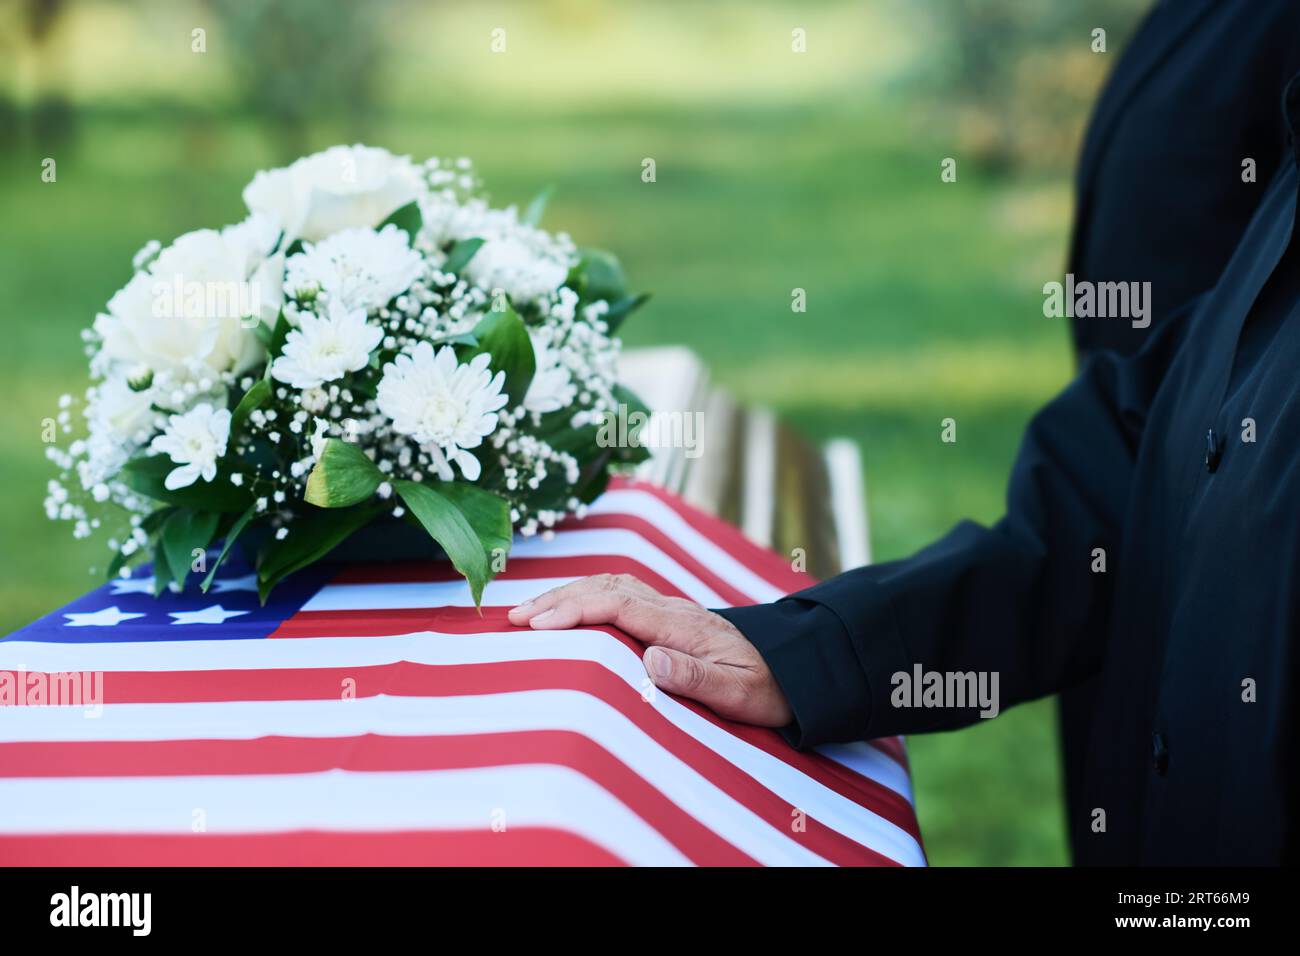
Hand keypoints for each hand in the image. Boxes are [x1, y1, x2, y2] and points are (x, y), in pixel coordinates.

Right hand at [508, 574, 792, 726]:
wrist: (797, 671)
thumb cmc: (767, 688)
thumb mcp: (739, 694)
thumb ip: (697, 678)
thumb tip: (651, 660)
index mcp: (683, 624)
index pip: (618, 604)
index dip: (574, 610)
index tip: (536, 626)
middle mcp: (672, 608)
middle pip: (605, 587)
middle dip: (556, 600)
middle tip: (512, 619)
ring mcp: (670, 607)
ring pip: (609, 584)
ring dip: (566, 594)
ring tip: (526, 612)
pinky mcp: (668, 614)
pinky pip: (618, 593)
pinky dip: (585, 595)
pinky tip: (566, 608)